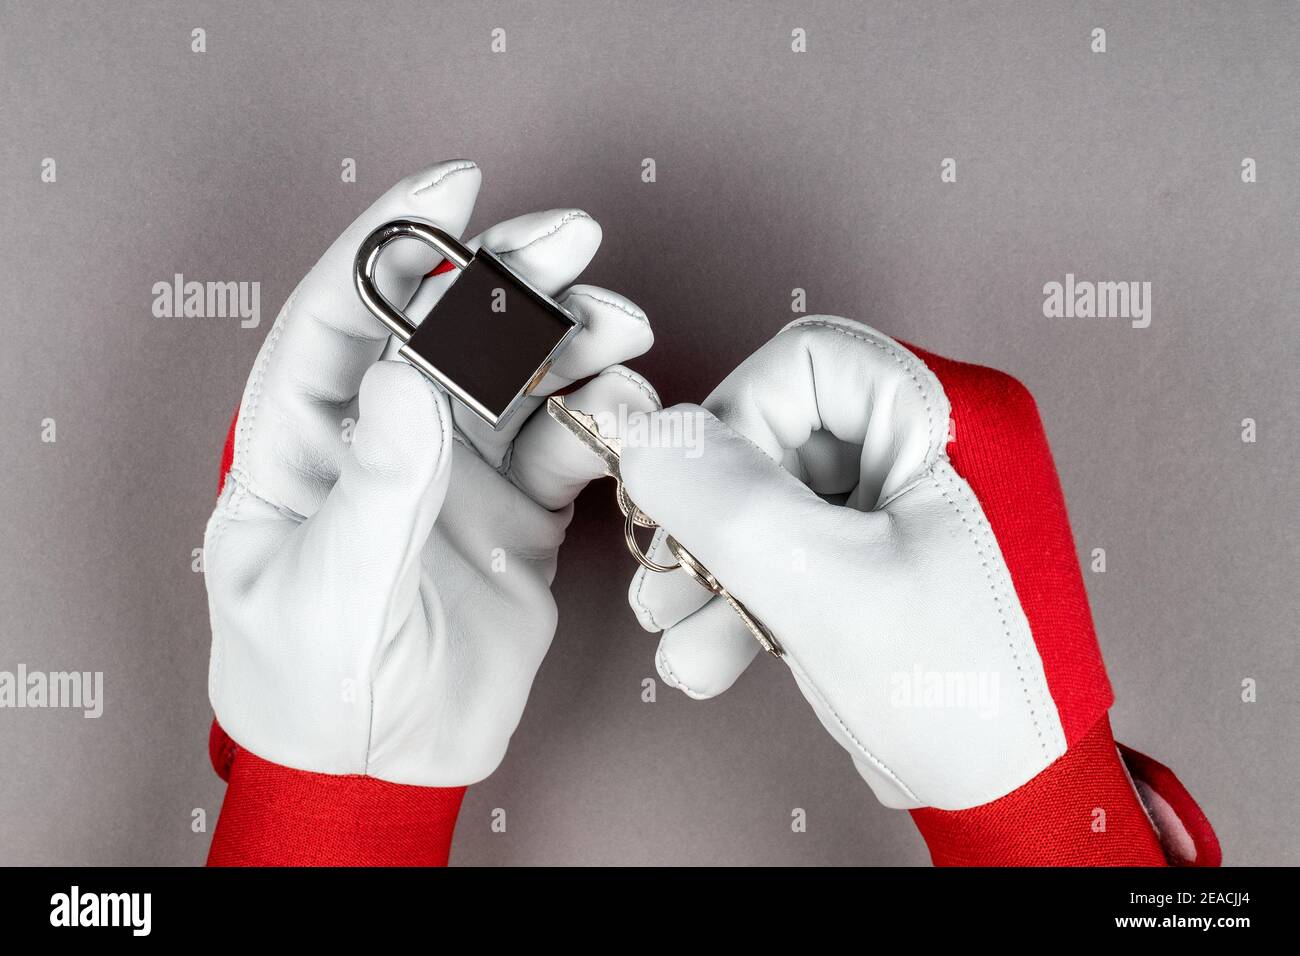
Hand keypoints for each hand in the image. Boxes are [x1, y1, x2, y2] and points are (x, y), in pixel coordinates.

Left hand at [204, 161, 656, 785]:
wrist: (383, 769)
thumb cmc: (310, 691)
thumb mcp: (323, 597)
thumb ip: (369, 490)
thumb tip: (402, 377)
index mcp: (301, 442)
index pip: (339, 316)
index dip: (396, 242)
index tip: (456, 186)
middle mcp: (382, 438)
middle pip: (445, 328)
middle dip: (507, 276)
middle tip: (572, 241)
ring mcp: (453, 471)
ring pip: (517, 377)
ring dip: (570, 343)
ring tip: (623, 331)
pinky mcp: (514, 511)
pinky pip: (564, 447)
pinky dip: (600, 423)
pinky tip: (627, 413)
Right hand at [621, 317, 1111, 810]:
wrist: (1016, 793)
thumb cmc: (966, 698)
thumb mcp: (826, 590)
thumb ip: (724, 503)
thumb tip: (644, 436)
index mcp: (953, 417)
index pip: (805, 364)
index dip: (729, 424)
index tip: (693, 505)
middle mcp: (935, 442)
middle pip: (780, 435)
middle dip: (709, 520)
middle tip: (667, 581)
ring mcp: (908, 502)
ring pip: (776, 498)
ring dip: (717, 569)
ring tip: (680, 638)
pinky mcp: (885, 555)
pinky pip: (796, 548)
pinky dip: (749, 596)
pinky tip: (713, 654)